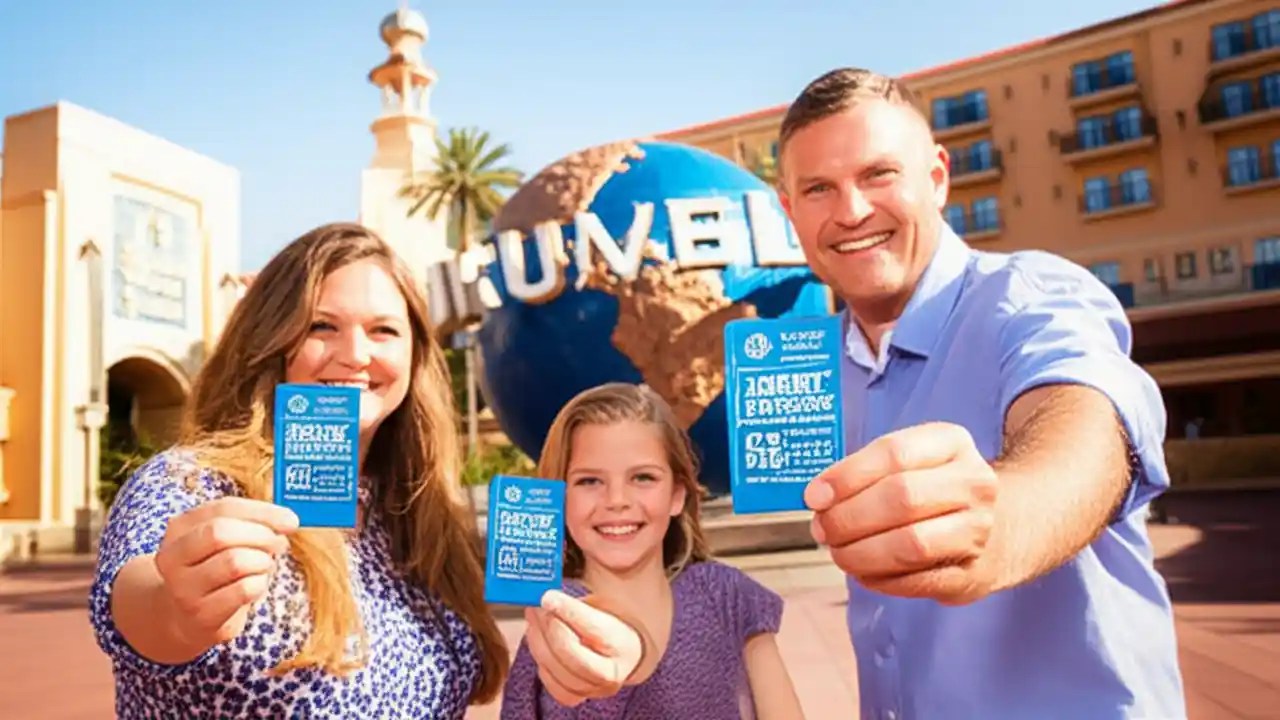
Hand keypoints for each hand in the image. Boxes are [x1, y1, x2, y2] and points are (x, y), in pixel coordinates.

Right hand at [153, 497, 298, 647]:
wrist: (187, 619)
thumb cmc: (216, 571)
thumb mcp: (226, 541)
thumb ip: (251, 524)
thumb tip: (287, 521)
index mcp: (179, 529)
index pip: (223, 508)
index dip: (262, 512)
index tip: (291, 520)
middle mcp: (173, 557)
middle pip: (220, 533)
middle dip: (260, 536)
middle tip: (279, 544)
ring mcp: (184, 588)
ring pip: (234, 562)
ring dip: (262, 562)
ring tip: (264, 567)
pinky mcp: (201, 615)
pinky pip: (243, 590)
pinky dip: (260, 584)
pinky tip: (256, 586)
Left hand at [523, 590, 647, 706]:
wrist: (625, 656)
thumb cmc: (613, 628)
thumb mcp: (605, 609)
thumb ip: (577, 607)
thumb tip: (547, 599)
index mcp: (622, 644)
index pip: (592, 628)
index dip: (566, 610)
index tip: (547, 597)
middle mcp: (610, 673)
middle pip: (569, 652)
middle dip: (547, 626)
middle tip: (536, 606)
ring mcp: (591, 689)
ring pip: (554, 667)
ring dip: (537, 639)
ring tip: (533, 617)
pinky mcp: (575, 697)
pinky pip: (549, 681)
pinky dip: (539, 660)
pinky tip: (538, 641)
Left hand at [805, 422, 999, 603]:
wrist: (1000, 527)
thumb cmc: (934, 489)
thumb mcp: (909, 461)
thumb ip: (864, 472)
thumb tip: (818, 498)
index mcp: (952, 443)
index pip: (895, 453)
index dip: (847, 476)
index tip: (815, 496)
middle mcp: (973, 483)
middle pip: (902, 498)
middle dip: (849, 517)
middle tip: (822, 529)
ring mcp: (979, 530)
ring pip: (911, 544)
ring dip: (861, 553)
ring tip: (838, 552)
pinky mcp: (972, 574)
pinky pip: (917, 581)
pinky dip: (879, 579)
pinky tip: (862, 572)